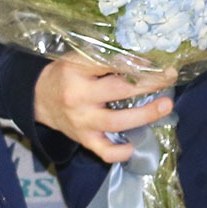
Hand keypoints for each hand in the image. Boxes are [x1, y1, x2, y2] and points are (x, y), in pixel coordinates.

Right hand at [32, 56, 174, 163]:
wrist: (38, 99)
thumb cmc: (64, 75)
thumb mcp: (77, 58)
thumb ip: (103, 57)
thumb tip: (140, 56)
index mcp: (75, 70)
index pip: (108, 63)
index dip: (134, 62)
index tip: (155, 61)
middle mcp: (78, 96)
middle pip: (118, 91)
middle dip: (148, 85)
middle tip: (168, 79)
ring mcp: (81, 121)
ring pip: (117, 122)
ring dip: (145, 115)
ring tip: (165, 106)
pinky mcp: (83, 139)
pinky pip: (105, 151)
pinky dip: (122, 151)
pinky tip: (135, 144)